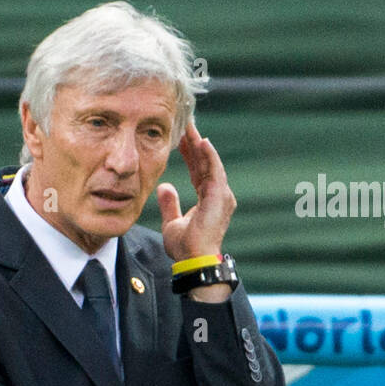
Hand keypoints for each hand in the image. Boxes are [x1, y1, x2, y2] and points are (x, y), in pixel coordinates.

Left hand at [157, 120, 235, 262]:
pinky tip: (201, 141)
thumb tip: (164, 187)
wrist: (193, 259)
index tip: (182, 140)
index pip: (198, 171)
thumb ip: (169, 204)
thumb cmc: (185, 246)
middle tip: (186, 126)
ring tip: (191, 129)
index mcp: (207, 199)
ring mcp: (220, 195)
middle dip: (195, 144)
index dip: (190, 155)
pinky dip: (208, 155)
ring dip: (201, 145)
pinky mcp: (219, 196)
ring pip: (210, 163)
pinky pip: (214, 171)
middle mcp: (217, 194)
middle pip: (205, 163)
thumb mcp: (171, 222)